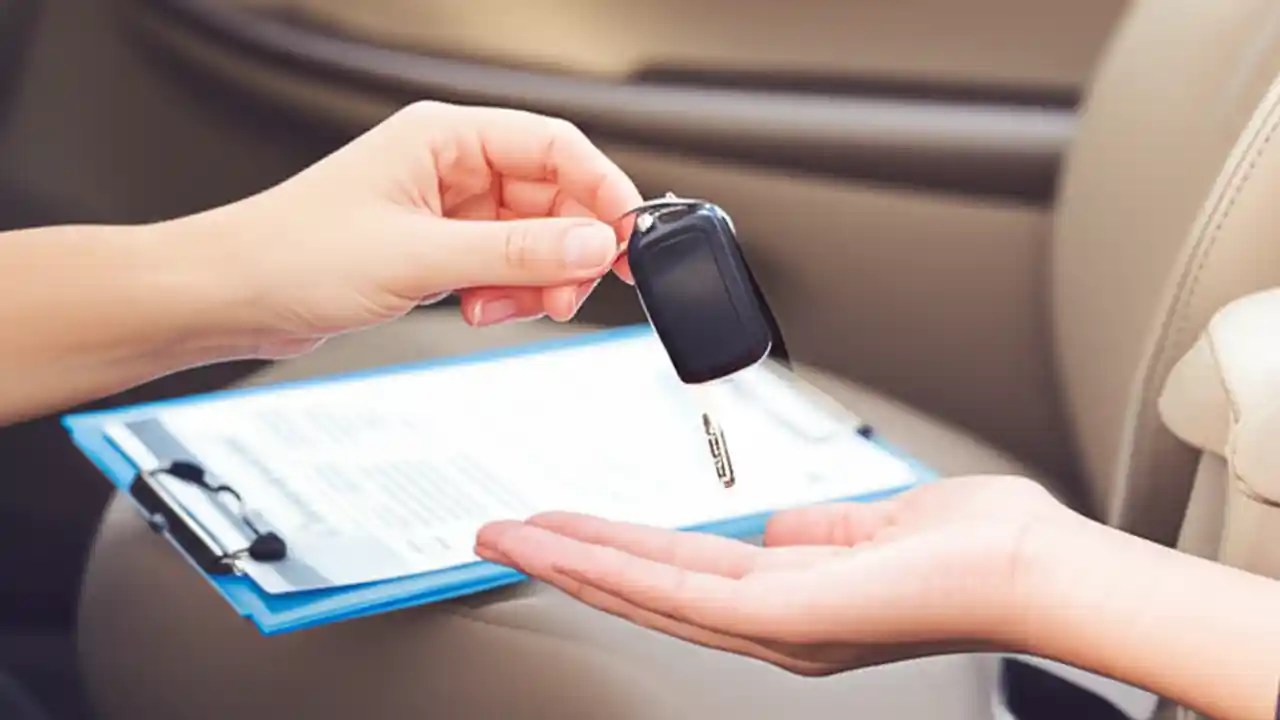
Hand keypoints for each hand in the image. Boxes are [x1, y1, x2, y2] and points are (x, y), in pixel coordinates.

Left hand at [173, 101, 641, 357]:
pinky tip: (477, 309)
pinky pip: (501, 266)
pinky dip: (505, 293)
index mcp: (445, 136)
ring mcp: (445, 210)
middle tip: (571, 293)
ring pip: (531, 239)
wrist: (230, 297)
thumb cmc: (292, 254)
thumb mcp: (419, 256)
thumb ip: (515, 252)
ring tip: (503, 308)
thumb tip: (591, 245)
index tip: (629, 238)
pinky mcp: (437, 249)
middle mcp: (450, 166)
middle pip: (552, 198)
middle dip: (568, 250)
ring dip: (533, 279)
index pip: (555, 147)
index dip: (602, 191)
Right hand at [476, 476, 1076, 675]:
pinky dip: (619, 566)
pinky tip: (574, 548)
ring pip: (648, 590)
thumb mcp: (867, 529)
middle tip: (501, 536)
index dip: (611, 554)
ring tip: (512, 537)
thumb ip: (809, 533)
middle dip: (567, 559)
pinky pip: (683, 587)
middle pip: (646, 588)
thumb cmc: (972, 548)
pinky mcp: (785, 616)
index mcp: (787, 601)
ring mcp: (773, 625)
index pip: (677, 574)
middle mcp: (769, 624)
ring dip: (572, 560)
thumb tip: (769, 530)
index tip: (561, 530)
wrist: (1030, 569)